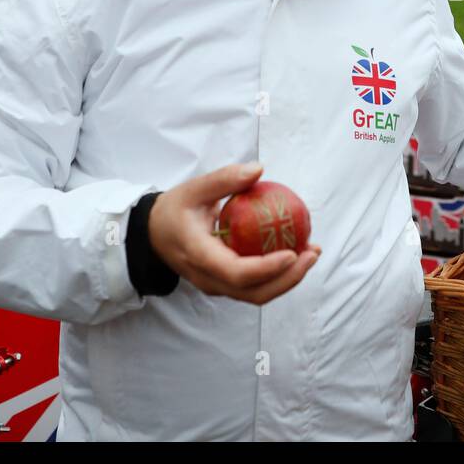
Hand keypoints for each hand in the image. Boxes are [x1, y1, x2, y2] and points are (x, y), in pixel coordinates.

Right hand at [148, 162, 320, 304]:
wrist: (152, 235)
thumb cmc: (173, 211)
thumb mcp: (193, 188)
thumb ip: (224, 179)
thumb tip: (258, 169)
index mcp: (199, 255)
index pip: (236, 273)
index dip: (267, 268)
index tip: (293, 252)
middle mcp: (208, 278)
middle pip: (253, 293)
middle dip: (288, 278)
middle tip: (312, 253)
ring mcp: (216, 285)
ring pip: (257, 294)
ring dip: (288, 279)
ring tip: (311, 253)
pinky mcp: (224, 284)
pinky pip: (255, 286)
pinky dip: (278, 274)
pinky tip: (296, 252)